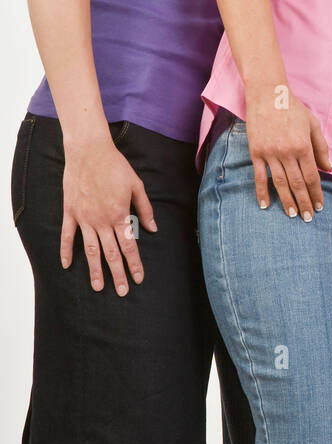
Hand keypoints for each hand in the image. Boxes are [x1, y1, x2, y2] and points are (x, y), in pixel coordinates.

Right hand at [61, 136, 156, 294]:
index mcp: (120, 214)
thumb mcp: (136, 185)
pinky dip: (65, 251)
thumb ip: (144, 209)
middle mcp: (101, 220)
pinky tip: (66, 265)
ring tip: (98, 287)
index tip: (139, 279)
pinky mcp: (70, 212)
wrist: (89, 151)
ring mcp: (84, 218)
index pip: (129, 246)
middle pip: (111, 253)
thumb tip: (153, 229)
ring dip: (95, 270)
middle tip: (122, 292)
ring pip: (89, 250)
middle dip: (118, 274)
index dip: (135, 264)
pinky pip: (67, 236)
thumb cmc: (115, 166)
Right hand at [244, 82, 331, 219]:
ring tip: (292, 215)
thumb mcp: (313, 124)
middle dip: (304, 202)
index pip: (312, 176)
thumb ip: (321, 147)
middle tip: (308, 217)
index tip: (320, 206)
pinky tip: (265, 205)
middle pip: (297, 183)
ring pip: (279, 183)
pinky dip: (262, 192)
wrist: (267, 94)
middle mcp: (287, 152)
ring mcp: (270, 153)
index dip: (316, 193)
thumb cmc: (293, 108)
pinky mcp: (256, 152)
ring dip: (287, 201)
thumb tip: (329, 168)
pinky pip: (259, 176)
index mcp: (303, 146)